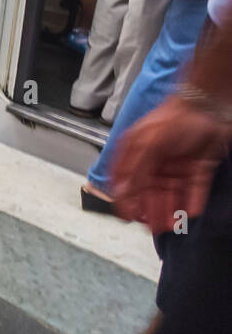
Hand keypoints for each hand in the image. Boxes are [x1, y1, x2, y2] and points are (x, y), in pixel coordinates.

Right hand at [112, 95, 231, 234]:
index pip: (126, 180)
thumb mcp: (148, 143)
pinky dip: (193, 200)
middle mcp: (154, 159)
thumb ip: (137, 169)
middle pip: (150, 190)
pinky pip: (194, 188)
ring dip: (171, 209)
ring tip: (172, 225)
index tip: (127, 217)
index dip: (125, 199)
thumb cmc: (174, 118)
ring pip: (172, 192)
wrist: (208, 105)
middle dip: (151, 209)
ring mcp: (176, 164)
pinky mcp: (198, 166)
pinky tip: (192, 213)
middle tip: (153, 228)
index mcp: (136, 151)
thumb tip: (124, 191)